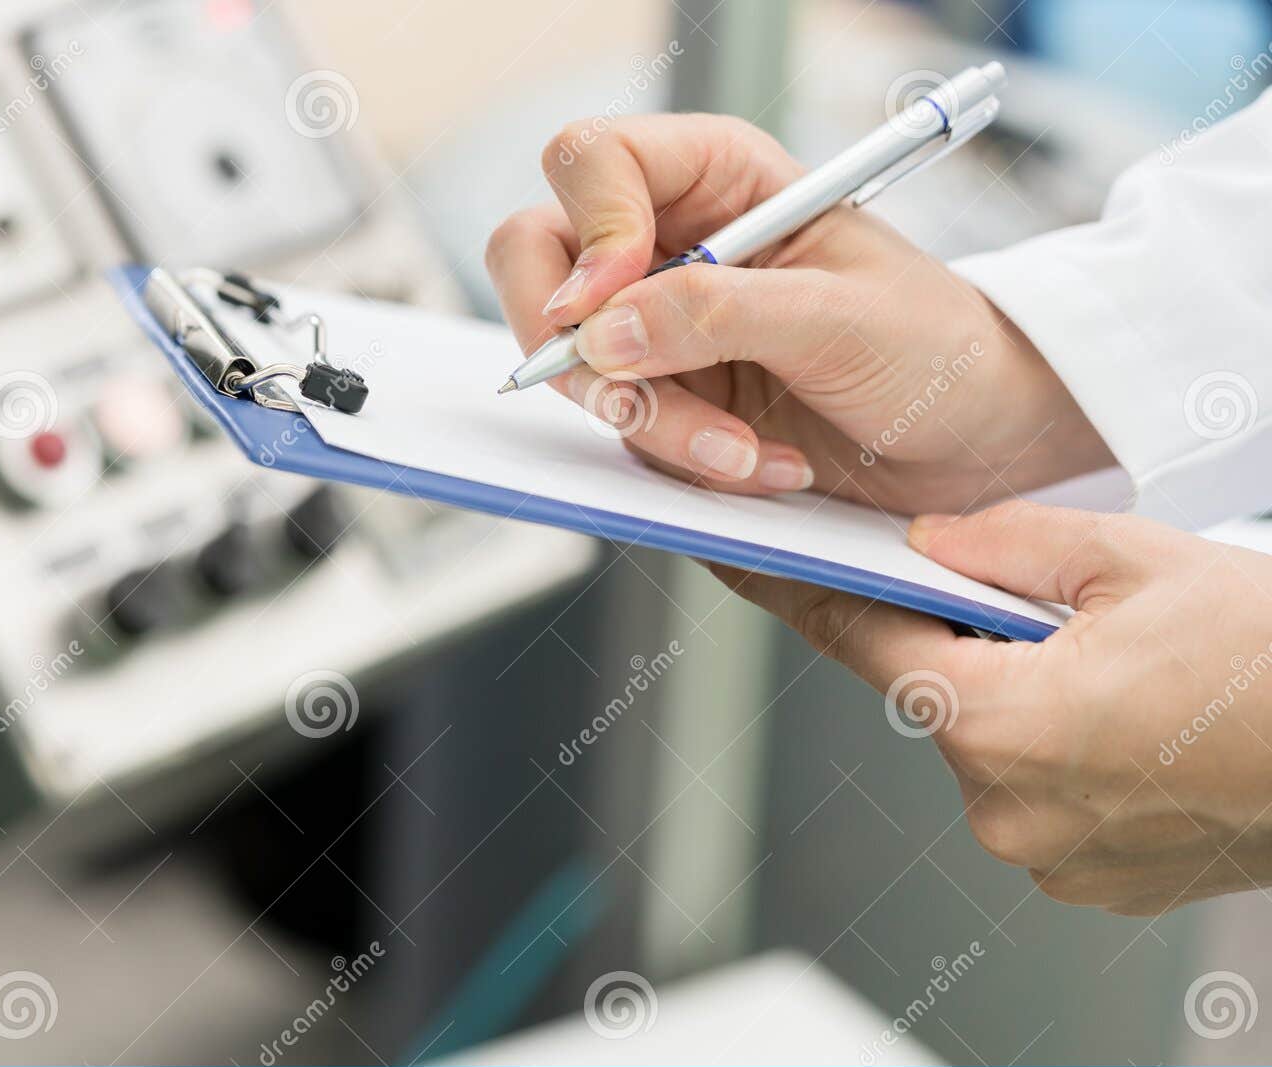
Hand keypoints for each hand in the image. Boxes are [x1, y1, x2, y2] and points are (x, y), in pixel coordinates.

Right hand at [484, 113, 1114, 512]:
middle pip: (538, 255)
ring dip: (649, 421)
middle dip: (570, 338)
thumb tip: (602, 333)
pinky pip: (618, 429)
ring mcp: (654, 328)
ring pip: (571, 359)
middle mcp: (670, 244)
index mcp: (718, 178)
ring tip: (746, 454)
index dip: (588, 228)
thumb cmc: (934, 348)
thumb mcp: (840, 316)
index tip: (609, 301)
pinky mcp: (660, 401)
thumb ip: (718, 313)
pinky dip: (676, 459)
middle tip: (622, 396)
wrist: (968, 441)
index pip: (593, 163)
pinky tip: (754, 464)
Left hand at [719, 501, 1271, 915]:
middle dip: (965, 645)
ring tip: (1119, 674)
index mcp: (996, 720)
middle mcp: (1004, 806)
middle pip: (932, 697)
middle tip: (1046, 612)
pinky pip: (1035, 800)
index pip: (861, 642)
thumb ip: (1000, 546)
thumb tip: (925, 545)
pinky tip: (1131, 728)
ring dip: (1021, 704)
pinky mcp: (1088, 883)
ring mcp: (1046, 857)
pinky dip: (1060, 756)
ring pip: (988, 749)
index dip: (804, 594)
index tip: (753, 565)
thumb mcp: (1128, 560)